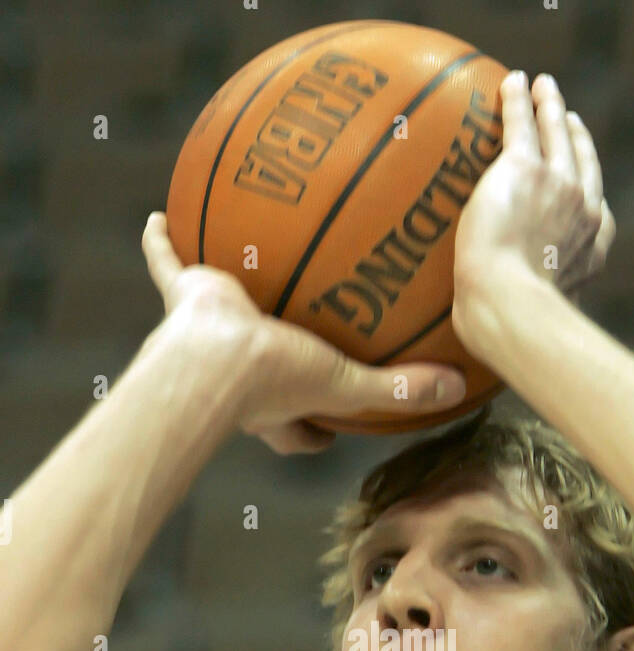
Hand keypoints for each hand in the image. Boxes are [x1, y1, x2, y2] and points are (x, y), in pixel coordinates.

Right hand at [142, 212, 465, 453]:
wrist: (214, 358)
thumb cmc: (275, 380)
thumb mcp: (346, 385)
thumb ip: (397, 388)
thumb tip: (456, 391)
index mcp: (276, 402)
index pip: (298, 430)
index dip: (314, 432)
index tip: (329, 429)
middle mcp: (241, 368)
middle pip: (260, 365)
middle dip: (273, 356)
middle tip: (294, 337)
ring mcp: (208, 331)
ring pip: (220, 311)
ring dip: (224, 290)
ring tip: (239, 259)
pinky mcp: (183, 295)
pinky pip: (168, 264)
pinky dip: (162, 243)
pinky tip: (160, 217)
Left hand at [452, 72, 615, 343]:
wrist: (508, 308)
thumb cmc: (514, 328)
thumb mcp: (536, 323)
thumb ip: (534, 318)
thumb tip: (515, 343)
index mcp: (591, 250)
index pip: (595, 207)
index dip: (587, 181)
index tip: (579, 168)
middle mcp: (584, 211)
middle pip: (582, 161)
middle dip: (575, 135)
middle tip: (564, 114)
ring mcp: (559, 186)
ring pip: (557, 134)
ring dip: (551, 106)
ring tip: (542, 86)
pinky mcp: (525, 169)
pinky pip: (523, 124)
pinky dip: (520, 100)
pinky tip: (514, 82)